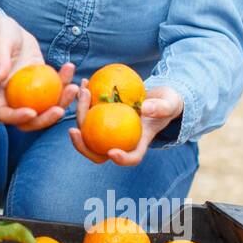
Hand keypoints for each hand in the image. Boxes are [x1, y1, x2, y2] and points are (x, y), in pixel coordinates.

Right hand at [0, 14, 79, 131]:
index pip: (3, 114)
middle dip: (45, 119)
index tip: (31, 112)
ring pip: (46, 108)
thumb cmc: (0, 33)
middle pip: (28, 120)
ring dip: (62, 102)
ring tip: (73, 87)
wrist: (11, 30)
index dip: (16, 118)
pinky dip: (65, 84)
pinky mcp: (42, 84)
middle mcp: (12, 97)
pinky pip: (55, 91)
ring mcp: (29, 93)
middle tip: (59, 110)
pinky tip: (70, 67)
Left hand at [68, 83, 183, 165]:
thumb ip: (161, 108)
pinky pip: (89, 110)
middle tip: (73, 131)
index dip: (121, 159)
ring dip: (80, 113)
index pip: (131, 157)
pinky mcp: (102, 115)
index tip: (112, 151)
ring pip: (88, 129)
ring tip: (83, 92)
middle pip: (98, 150)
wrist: (158, 96)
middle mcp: (120, 140)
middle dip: (82, 146)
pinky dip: (84, 98)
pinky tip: (84, 82)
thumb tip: (145, 109)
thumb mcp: (169, 104)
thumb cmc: (167, 103)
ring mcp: (109, 129)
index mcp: (139, 143)